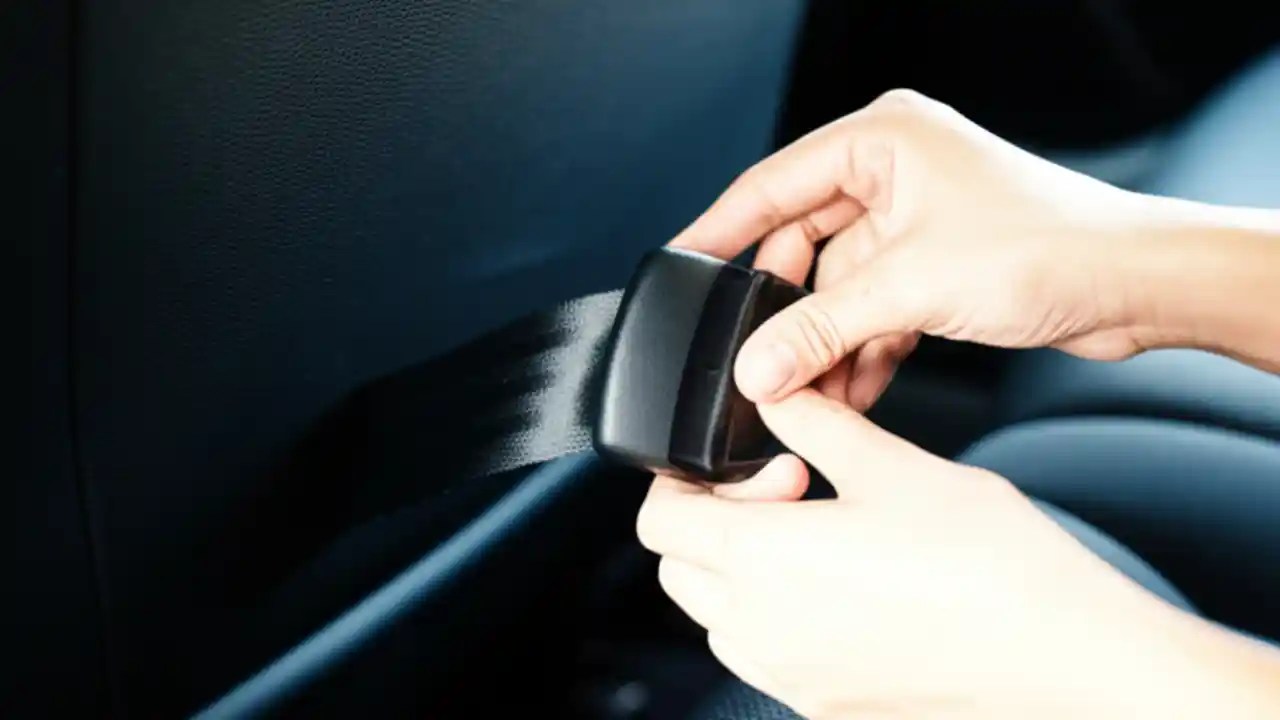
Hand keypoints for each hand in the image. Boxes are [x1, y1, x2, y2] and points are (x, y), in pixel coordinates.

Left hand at [636, 390, 1270, 718]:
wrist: (1065, 659)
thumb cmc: (993, 567)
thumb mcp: (892, 467)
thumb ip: (814, 424)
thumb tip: (774, 393)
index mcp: (763, 563)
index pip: (661, 519)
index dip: (688, 477)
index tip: (748, 459)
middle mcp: (763, 630)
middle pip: (681, 568)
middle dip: (716, 519)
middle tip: (792, 487)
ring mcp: (793, 676)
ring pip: (720, 616)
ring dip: (745, 567)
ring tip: (821, 532)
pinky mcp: (826, 704)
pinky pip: (769, 654)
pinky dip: (780, 614)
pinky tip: (848, 584)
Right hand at [670, 89, 1159, 406]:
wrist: (1138, 285)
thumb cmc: (1049, 246)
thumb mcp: (910, 287)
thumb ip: (819, 328)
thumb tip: (754, 366)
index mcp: (881, 139)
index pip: (771, 186)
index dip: (720, 233)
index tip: (680, 270)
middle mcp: (894, 172)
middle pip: (803, 245)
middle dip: (787, 311)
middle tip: (757, 361)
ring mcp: (916, 220)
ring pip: (840, 288)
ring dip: (827, 342)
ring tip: (807, 393)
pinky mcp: (937, 265)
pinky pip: (875, 309)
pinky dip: (862, 350)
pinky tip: (851, 393)